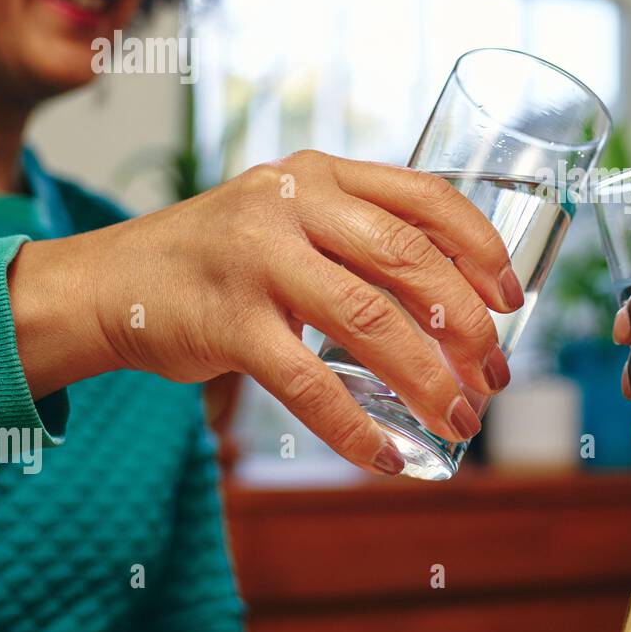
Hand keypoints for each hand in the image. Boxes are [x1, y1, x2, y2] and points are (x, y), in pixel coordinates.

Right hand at [9, 150, 523, 473]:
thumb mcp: (295, 217)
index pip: (425, 198)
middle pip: (408, 261)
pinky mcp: (226, 323)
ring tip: (460, 419)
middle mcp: (293, 203)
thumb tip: (461, 305)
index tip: (512, 299)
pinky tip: (385, 458)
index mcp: (322, 173)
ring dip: (427, 380)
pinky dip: (354, 429)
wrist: (118, 280)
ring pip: (368, 322)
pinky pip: (307, 385)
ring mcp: (256, 260)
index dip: (480, 249)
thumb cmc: (229, 255)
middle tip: (494, 375)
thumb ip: (362, 237)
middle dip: (466, 326)